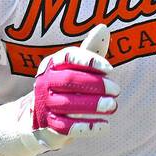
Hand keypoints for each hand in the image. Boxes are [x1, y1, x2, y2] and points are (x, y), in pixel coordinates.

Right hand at [31, 24, 118, 148]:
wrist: (38, 116)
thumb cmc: (64, 86)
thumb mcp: (74, 67)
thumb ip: (90, 50)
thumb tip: (103, 27)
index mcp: (52, 64)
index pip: (68, 56)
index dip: (89, 61)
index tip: (110, 69)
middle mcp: (44, 82)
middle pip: (70, 80)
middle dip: (96, 85)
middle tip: (116, 90)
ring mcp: (44, 104)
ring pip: (69, 104)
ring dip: (93, 105)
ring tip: (113, 106)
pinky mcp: (48, 125)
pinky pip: (68, 127)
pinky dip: (87, 127)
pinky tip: (105, 125)